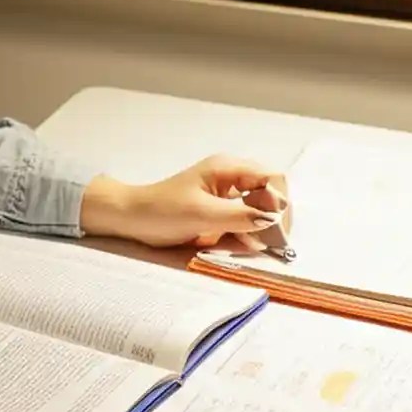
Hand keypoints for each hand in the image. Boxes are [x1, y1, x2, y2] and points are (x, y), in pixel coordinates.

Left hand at [80, 154, 289, 249]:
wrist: (132, 218)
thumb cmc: (162, 211)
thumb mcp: (202, 215)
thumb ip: (239, 217)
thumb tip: (272, 221)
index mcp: (227, 168)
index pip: (272, 178)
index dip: (280, 203)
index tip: (276, 230)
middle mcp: (230, 175)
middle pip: (270, 190)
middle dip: (275, 215)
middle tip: (272, 241)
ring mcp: (225, 191)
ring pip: (259, 204)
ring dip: (263, 224)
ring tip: (257, 243)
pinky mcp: (219, 207)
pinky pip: (245, 215)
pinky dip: (249, 229)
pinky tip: (243, 242)